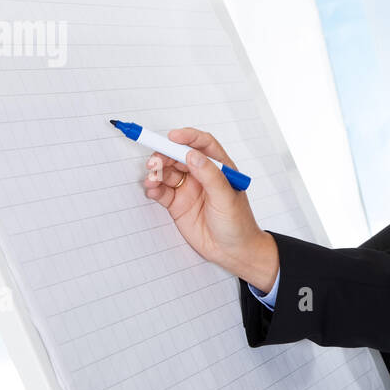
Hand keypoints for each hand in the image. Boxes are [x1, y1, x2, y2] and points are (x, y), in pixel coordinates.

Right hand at [143, 127, 278, 290]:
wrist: (232, 252)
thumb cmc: (237, 224)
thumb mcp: (226, 197)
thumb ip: (210, 175)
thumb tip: (192, 155)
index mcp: (219, 168)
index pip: (202, 144)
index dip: (187, 137)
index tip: (172, 137)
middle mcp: (202, 175)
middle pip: (179, 157)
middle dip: (164, 156)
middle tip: (154, 163)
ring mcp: (189, 189)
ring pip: (167, 173)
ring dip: (156, 173)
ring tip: (151, 180)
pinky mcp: (178, 204)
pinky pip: (162, 191)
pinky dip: (154, 189)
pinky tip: (152, 190)